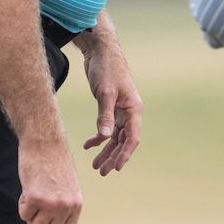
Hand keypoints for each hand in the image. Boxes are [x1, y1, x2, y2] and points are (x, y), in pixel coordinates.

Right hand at [18, 134, 82, 223]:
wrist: (45, 145)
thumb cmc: (54, 165)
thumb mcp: (67, 188)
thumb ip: (63, 208)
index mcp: (76, 205)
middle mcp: (67, 207)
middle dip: (38, 223)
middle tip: (38, 204)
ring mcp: (52, 204)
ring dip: (30, 214)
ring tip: (35, 193)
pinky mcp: (36, 199)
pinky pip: (23, 214)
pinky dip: (22, 204)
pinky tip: (29, 188)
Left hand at [81, 32, 142, 174]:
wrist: (101, 52)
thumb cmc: (107, 70)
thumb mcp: (105, 93)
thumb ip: (105, 115)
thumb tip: (105, 137)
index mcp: (134, 110)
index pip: (132, 138)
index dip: (124, 155)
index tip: (115, 168)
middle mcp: (131, 113)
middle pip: (123, 141)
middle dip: (113, 157)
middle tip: (101, 172)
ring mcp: (121, 111)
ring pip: (115, 137)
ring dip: (105, 151)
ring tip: (95, 165)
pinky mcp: (111, 107)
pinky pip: (107, 127)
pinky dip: (98, 137)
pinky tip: (88, 146)